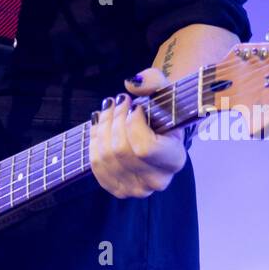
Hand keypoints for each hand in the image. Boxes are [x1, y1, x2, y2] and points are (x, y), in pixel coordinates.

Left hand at [88, 67, 187, 198]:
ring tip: (108, 108)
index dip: (133, 124)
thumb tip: (132, 84)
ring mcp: (136, 188)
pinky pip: (96, 163)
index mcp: (174, 160)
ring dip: (102, 126)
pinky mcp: (117, 188)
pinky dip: (94, 140)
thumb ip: (153, 81)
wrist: (159, 128)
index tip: (135, 106)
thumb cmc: (164, 109)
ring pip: (105, 156)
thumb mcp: (165, 90)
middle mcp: (157, 180)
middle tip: (117, 100)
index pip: (145, 148)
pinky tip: (100, 124)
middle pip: (121, 151)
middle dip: (114, 119)